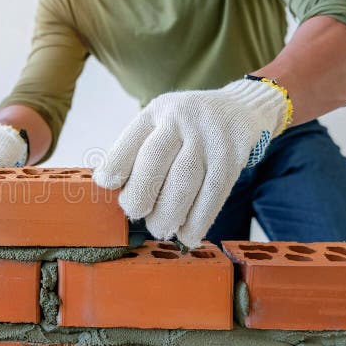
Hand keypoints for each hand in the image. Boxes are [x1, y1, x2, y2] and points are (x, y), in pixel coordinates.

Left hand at [93, 78, 290, 247]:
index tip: (107, 185)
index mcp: (156, 112)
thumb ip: (139, 153)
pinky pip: (214, 194)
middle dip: (140, 195)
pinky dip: (199, 220)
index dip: (115, 166)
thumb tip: (116, 196)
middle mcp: (181, 120)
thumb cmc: (186, 129)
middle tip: (136, 215)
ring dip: (168, 214)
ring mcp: (209, 137)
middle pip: (154, 160)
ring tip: (160, 229)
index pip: (130, 140)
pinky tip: (188, 236)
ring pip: (184, 181)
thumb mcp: (161, 125)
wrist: (237, 109)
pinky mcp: (234, 156)